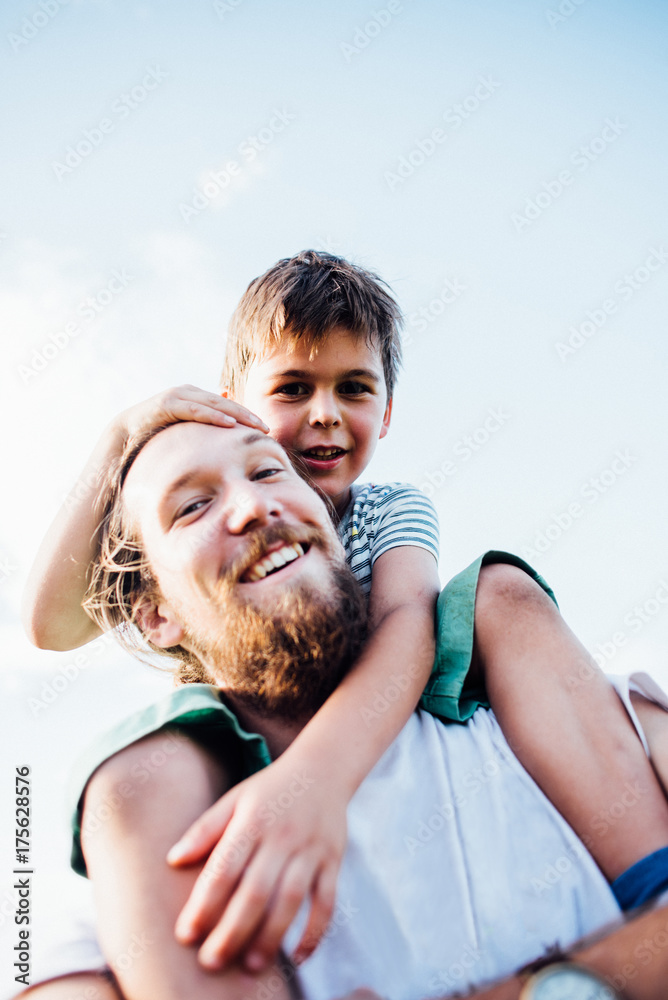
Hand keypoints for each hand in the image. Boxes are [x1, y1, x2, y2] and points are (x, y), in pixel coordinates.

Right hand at [113, 384, 268, 440]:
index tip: (265, 430)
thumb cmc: (156, 432)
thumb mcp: (183, 430)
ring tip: (255, 426)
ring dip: (236, 415)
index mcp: (195, 397)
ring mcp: (178, 395)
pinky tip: (229, 424)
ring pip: (214, 404)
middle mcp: (189, 392)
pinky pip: (196, 410)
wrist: (123, 431)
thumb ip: (202, 425)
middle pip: (225, 403)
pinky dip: (213, 416)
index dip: (247, 416)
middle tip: (266, 428)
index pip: (227, 406)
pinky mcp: (168, 403)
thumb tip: (224, 426)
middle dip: (247, 415)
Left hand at [167, 757, 347, 972]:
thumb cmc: (270, 789)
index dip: (204, 904)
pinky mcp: (333, 860)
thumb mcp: (235, 797)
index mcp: (252, 820)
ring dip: (271, 936)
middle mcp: (282, 835)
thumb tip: (173, 859)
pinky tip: (298, 957)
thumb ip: (205, 828)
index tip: (185, 935)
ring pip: (291, 899)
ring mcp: (311, 849)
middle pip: (256, 890)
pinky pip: (326, 901)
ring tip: (250, 966)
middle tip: (211, 962)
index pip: (224, 868)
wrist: (323, 768)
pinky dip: (315, 932)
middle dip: (232, 931)